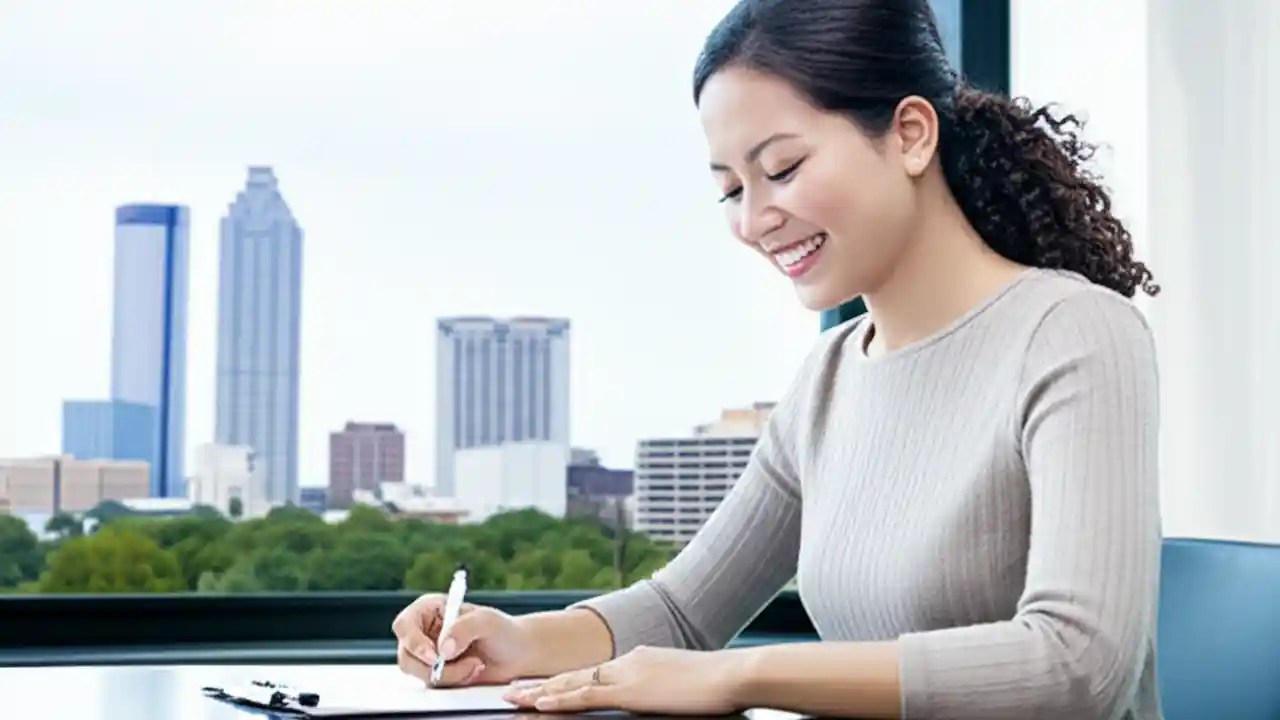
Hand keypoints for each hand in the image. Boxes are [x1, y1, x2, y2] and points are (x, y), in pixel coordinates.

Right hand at [391, 594, 535, 686]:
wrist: (517, 653)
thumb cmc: (503, 630)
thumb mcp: (487, 621)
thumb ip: (465, 628)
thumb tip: (444, 648)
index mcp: (430, 609)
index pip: (405, 624)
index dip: (413, 641)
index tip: (433, 655)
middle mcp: (425, 631)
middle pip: (407, 655)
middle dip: (435, 665)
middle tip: (465, 664)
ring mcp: (429, 654)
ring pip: (420, 673)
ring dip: (451, 674)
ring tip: (476, 663)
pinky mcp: (437, 673)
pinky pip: (435, 684)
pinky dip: (456, 680)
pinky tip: (473, 669)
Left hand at [503, 646, 745, 714]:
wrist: (731, 675)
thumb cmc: (716, 684)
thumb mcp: (680, 684)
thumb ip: (659, 689)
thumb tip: (653, 697)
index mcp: (639, 661)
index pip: (594, 673)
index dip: (566, 681)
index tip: (544, 687)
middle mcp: (627, 662)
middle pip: (576, 675)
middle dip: (542, 684)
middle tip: (514, 690)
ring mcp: (627, 674)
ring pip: (573, 683)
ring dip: (540, 692)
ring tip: (514, 698)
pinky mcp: (630, 690)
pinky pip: (586, 696)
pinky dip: (561, 699)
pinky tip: (541, 703)